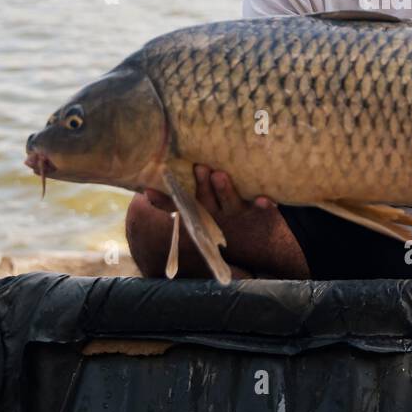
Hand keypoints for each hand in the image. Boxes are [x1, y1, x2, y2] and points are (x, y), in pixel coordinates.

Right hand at [144, 168, 278, 269]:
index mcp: (201, 216)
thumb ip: (177, 200)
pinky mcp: (258, 216)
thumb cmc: (223, 218)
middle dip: (201, 187)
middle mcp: (217, 218)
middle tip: (198, 168)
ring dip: (225, 191)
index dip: (164, 201)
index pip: (180, 206)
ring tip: (219, 175)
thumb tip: (147, 189)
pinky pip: (260, 212)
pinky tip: (265, 200)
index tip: (148, 191)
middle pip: (206, 203)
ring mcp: (237, 217)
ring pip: (229, 205)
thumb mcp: (201, 211)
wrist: (260, 244)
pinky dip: (262, 207)